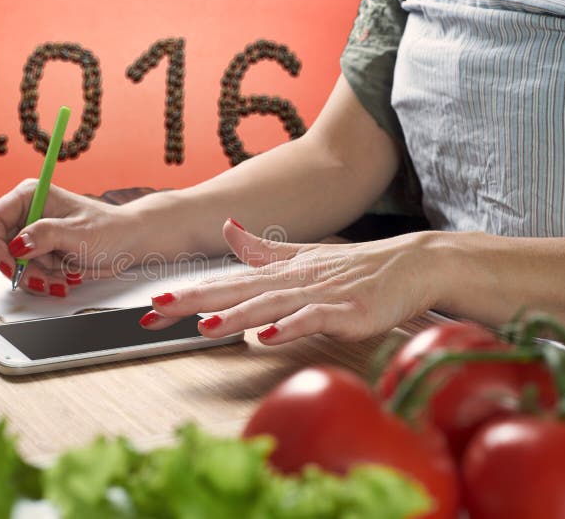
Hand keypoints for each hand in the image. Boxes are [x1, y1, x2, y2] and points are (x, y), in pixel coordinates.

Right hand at [0, 179, 143, 295]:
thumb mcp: (78, 232)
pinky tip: (66, 278)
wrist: (127, 242)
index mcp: (29, 196)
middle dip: (20, 269)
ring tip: (65, 278)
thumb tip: (17, 244)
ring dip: (36, 278)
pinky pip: (27, 274)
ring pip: (13, 266)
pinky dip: (44, 282)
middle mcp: (25, 214)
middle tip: (44, 280)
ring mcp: (30, 236)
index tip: (12, 267)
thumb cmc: (109, 229)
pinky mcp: (38, 254)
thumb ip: (45, 236)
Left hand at [141, 219, 447, 343]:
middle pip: (237, 292)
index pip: (226, 283)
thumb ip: (264, 249)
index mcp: (279, 272)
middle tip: (158, 310)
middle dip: (195, 301)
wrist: (411, 264)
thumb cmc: (356, 266)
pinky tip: (265, 337)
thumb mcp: (303, 256)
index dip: (189, 293)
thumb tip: (228, 229)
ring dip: (236, 315)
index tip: (154, 303)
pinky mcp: (346, 310)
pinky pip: (312, 319)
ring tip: (204, 325)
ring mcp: (319, 294)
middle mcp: (293, 280)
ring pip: (270, 305)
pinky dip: (289, 327)